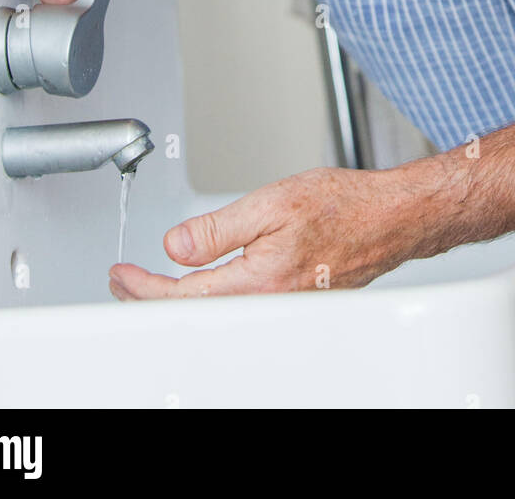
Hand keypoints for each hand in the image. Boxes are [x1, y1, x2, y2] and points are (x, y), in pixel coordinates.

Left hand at [109, 161, 453, 299]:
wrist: (392, 218)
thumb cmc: (344, 206)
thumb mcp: (272, 202)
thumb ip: (218, 228)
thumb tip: (176, 246)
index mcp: (258, 281)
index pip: (183, 296)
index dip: (144, 288)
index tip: (122, 275)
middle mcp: (270, 304)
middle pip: (195, 313)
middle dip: (152, 298)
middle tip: (125, 282)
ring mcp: (284, 307)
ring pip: (218, 313)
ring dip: (180, 299)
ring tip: (153, 283)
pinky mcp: (295, 301)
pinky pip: (242, 307)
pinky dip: (211, 298)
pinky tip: (203, 284)